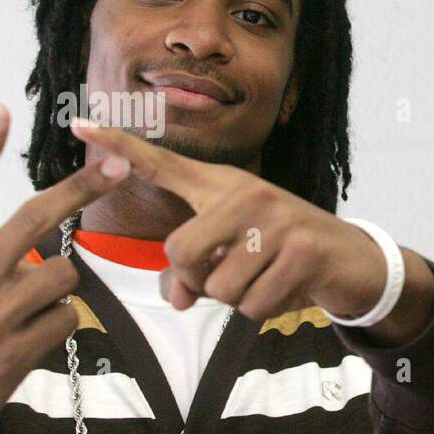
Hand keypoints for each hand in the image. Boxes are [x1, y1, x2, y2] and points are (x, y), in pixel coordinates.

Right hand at [0, 104, 129, 433]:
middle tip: (117, 162)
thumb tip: (24, 247)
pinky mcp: (18, 347)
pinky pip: (66, 318)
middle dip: (82, 186)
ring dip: (56, 288)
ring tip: (22, 312)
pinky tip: (25, 340)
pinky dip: (55, 326)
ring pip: (63, 274)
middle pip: (36, 216)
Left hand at [69, 119, 433, 343]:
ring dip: (238, 300)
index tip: (79, 123)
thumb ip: (194, 272)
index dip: (121, 148)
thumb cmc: (286, 254)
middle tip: (222, 282)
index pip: (164, 164)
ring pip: (220, 287)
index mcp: (225, 187)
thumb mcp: (237, 254)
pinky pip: (253, 304)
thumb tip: (177, 299)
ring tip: (266, 280)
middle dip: (195, 284)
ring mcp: (277, 219)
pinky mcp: (302, 250)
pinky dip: (266, 310)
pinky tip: (288, 289)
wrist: (354, 260)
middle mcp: (248, 194)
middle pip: (181, 253)